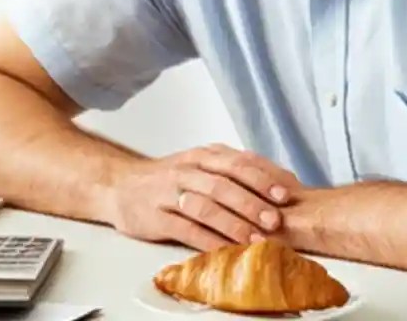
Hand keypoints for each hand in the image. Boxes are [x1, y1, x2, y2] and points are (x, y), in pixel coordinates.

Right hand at [101, 143, 302, 250]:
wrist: (119, 186)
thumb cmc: (168, 179)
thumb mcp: (199, 164)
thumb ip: (234, 169)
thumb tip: (282, 179)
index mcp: (202, 156)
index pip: (237, 162)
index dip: (263, 177)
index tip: (287, 193)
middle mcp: (186, 171)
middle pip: (222, 184)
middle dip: (252, 202)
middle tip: (275, 219)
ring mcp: (169, 194)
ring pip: (205, 207)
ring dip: (233, 224)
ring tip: (256, 239)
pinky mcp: (156, 218)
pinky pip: (186, 230)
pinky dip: (209, 241)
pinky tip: (226, 251)